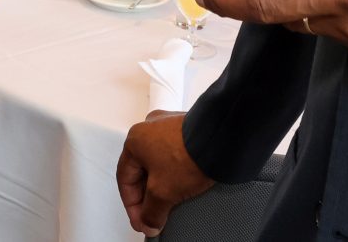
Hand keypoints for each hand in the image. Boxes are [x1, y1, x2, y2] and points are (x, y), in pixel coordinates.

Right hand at [117, 111, 213, 235]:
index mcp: (135, 139)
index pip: (125, 179)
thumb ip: (151, 212)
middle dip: (148, 196)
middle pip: (142, 170)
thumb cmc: (189, 155)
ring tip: (174, 202)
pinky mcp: (189, 129)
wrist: (222, 139)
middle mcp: (150, 128)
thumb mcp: (162, 192)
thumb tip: (149, 222)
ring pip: (160, 163)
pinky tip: (187, 185)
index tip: (142, 221)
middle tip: (156, 215)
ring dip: (163, 185)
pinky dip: (178, 172)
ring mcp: (170, 125)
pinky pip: (177, 155)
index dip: (132, 206)